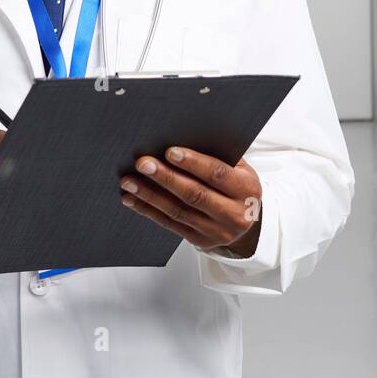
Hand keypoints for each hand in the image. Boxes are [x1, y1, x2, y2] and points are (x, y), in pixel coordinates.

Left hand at [120, 147, 263, 256]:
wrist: (247, 221)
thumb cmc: (238, 186)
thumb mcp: (239, 169)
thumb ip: (218, 155)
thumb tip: (182, 136)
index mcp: (246, 189)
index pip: (217, 174)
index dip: (193, 163)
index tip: (170, 152)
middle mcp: (234, 213)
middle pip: (195, 194)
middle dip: (166, 178)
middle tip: (143, 163)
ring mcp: (217, 231)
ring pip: (178, 211)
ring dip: (150, 195)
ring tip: (129, 181)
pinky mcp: (200, 240)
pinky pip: (170, 224)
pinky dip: (149, 210)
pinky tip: (133, 199)